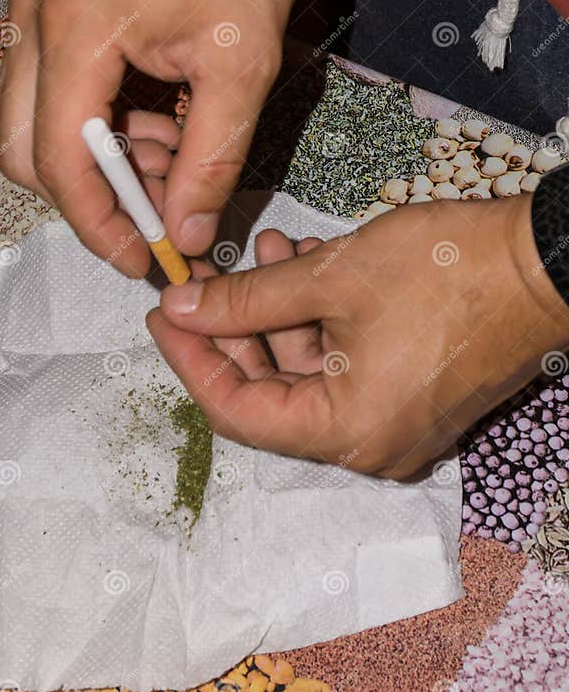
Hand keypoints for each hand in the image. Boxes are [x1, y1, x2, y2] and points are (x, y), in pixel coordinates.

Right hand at [0, 0, 299, 273]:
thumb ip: (211, 159)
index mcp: (76, 30)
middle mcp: (35, 18)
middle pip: (27, 152)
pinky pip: (53, 86)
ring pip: (36, 123)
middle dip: (91, 198)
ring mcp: (35, 5)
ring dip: (97, 161)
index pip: (61, 165)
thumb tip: (186, 230)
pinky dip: (97, 121)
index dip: (100, 227)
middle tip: (156, 215)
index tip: (141, 258)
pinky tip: (157, 118)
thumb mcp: (242, 63)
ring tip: (172, 159)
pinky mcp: (52, 0)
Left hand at [148, 196, 568, 476]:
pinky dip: (318, 319)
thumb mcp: (332, 276)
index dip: (190, 360)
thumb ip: (246, 299)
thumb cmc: (447, 269)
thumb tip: (181, 308)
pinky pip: (345, 364)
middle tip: (203, 275)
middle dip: (234, 328)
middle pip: (272, 393)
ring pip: (308, 372)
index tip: (161, 313)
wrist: (545, 261)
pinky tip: (302, 263)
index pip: (238, 412)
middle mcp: (370, 443)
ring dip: (278, 312)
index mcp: (348, 432)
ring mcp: (396, 420)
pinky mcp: (413, 392)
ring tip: (263, 248)